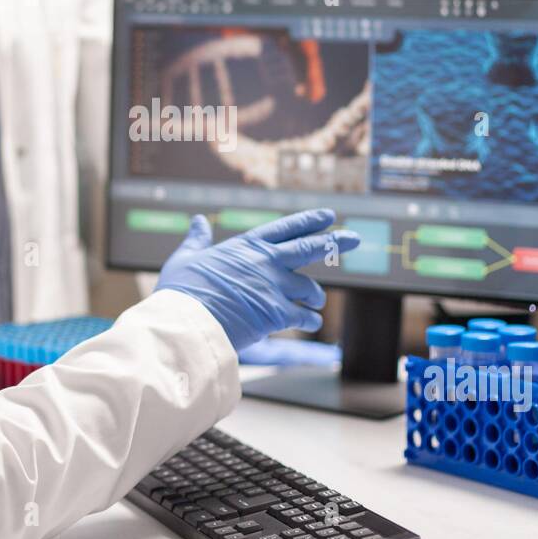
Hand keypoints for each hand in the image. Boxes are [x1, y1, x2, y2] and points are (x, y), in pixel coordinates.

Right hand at [155, 208, 359, 351]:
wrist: (187, 322)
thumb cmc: (182, 291)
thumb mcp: (187, 258)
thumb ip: (197, 239)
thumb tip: (197, 220)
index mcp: (247, 246)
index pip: (286, 228)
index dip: (310, 220)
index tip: (328, 216)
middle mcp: (267, 262)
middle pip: (311, 248)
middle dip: (336, 242)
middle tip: (355, 238)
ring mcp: (275, 287)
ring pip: (310, 288)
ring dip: (315, 295)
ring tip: (316, 302)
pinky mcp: (278, 312)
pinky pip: (304, 315)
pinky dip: (309, 319)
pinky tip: (311, 323)